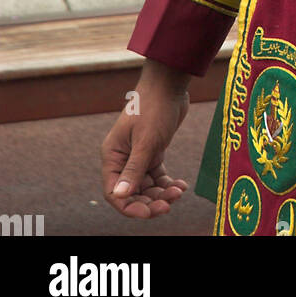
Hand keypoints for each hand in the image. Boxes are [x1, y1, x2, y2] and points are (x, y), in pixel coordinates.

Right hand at [101, 62, 190, 218]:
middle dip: (150, 201)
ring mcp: (138, 155)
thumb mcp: (146, 141)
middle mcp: (123, 158)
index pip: (114, 192)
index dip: (130, 206)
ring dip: (162, 193)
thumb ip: (134, 170)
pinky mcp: (153, 150)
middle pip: (132, 192)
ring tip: (179, 191)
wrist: (169, 83)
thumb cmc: (154, 108)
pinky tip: (182, 185)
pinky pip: (158, 175)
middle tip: (169, 204)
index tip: (150, 213)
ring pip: (147, 185)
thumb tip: (121, 197)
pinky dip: (168, 182)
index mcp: (113, 156)